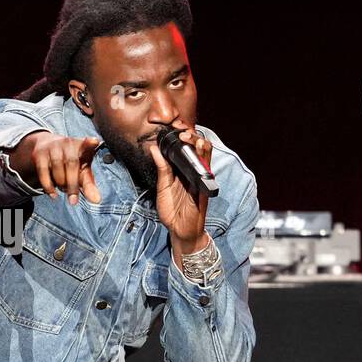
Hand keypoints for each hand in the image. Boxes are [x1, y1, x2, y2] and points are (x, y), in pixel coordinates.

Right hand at [27, 132, 103, 204]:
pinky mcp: (40, 153)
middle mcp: (68, 143)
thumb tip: (96, 201)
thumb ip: (89, 185)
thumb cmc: (70, 161)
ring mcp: (53, 146)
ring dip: (61, 184)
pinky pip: (43, 171)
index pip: (88, 144)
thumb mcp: (82, 171)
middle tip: (73, 201)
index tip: (94, 141)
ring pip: (57, 167)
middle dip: (73, 185)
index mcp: (83, 147)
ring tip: (64, 189)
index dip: (90, 143)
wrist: (47, 146)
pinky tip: (53, 194)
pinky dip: (48, 186)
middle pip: (72, 164)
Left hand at [148, 126, 212, 248]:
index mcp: (182, 172)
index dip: (182, 138)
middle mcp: (193, 173)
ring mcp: (200, 180)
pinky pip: (206, 172)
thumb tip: (154, 149)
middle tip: (181, 132)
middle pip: (197, 149)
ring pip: (205, 157)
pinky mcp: (204, 189)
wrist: (180, 231)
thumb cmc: (172, 211)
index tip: (172, 129)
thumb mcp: (163, 188)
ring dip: (200, 145)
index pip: (185, 150)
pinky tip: (199, 153)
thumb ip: (162, 169)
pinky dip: (203, 161)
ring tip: (191, 138)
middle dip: (191, 137)